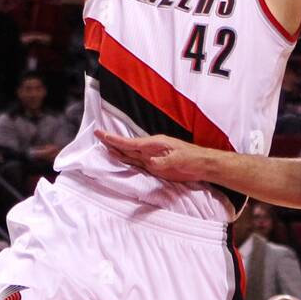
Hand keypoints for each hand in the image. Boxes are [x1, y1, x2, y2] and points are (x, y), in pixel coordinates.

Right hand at [96, 129, 213, 182]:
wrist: (202, 164)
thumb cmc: (192, 159)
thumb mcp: (178, 161)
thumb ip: (162, 163)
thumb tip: (149, 163)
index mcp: (155, 144)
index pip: (130, 143)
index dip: (114, 140)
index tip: (101, 133)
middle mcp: (151, 149)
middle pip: (127, 147)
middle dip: (112, 142)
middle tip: (98, 136)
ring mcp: (153, 157)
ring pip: (131, 154)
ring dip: (118, 151)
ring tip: (105, 146)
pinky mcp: (156, 165)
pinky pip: (138, 162)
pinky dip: (127, 160)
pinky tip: (122, 159)